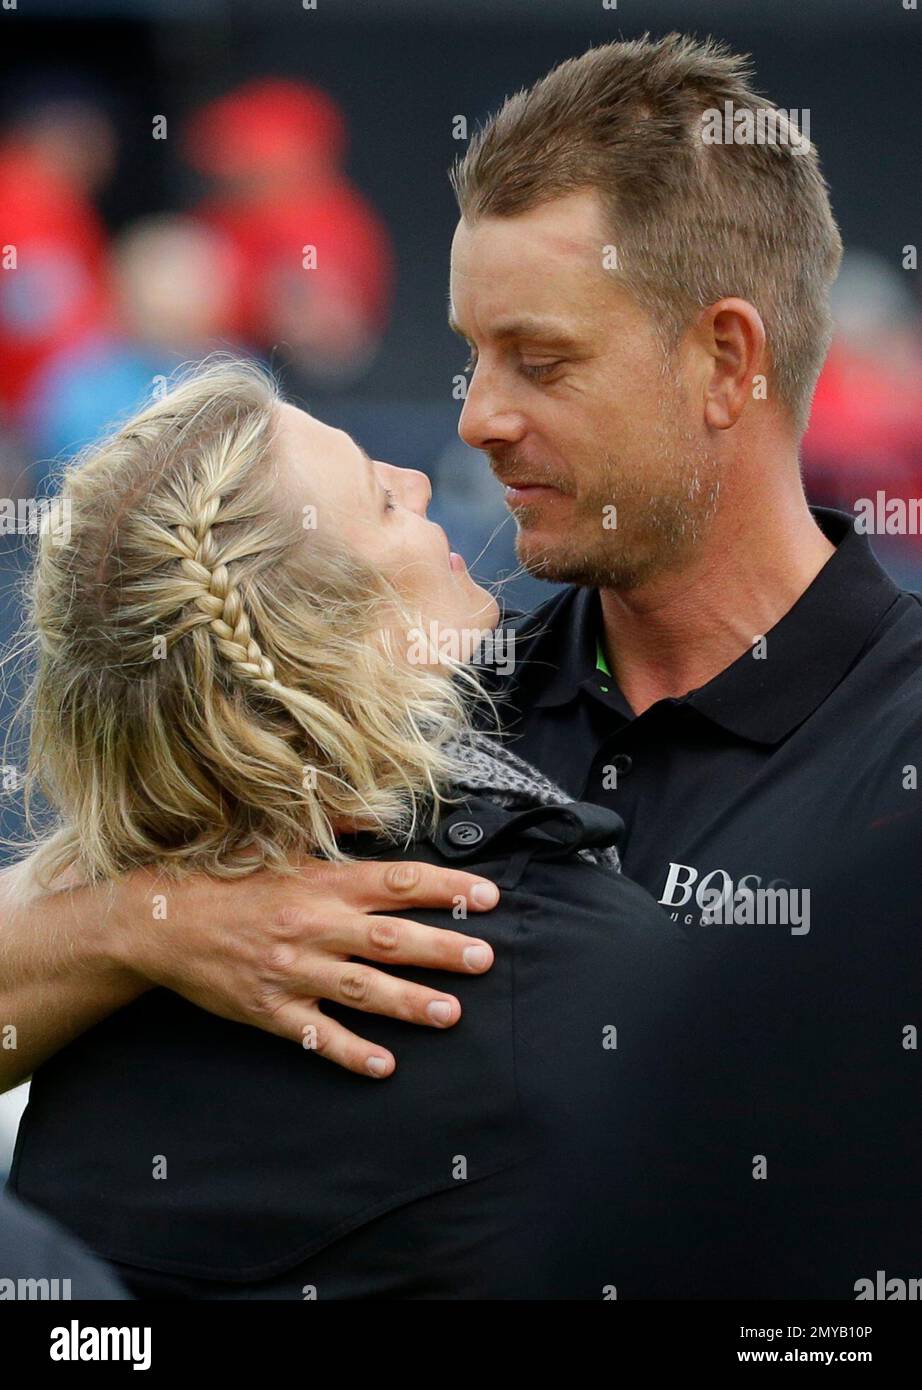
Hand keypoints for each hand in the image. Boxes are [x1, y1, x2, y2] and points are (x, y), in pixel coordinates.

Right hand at [105, 858, 499, 1078]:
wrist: (158, 920)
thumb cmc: (222, 876)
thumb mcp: (276, 839)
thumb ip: (331, 827)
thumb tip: (374, 813)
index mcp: (320, 883)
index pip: (397, 883)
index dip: (447, 889)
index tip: (488, 896)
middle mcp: (313, 926)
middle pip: (391, 939)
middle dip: (442, 949)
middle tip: (485, 958)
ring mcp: (292, 971)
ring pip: (362, 990)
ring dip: (410, 1002)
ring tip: (451, 1013)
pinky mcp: (270, 1008)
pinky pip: (317, 1035)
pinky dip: (351, 1052)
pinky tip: (385, 1065)